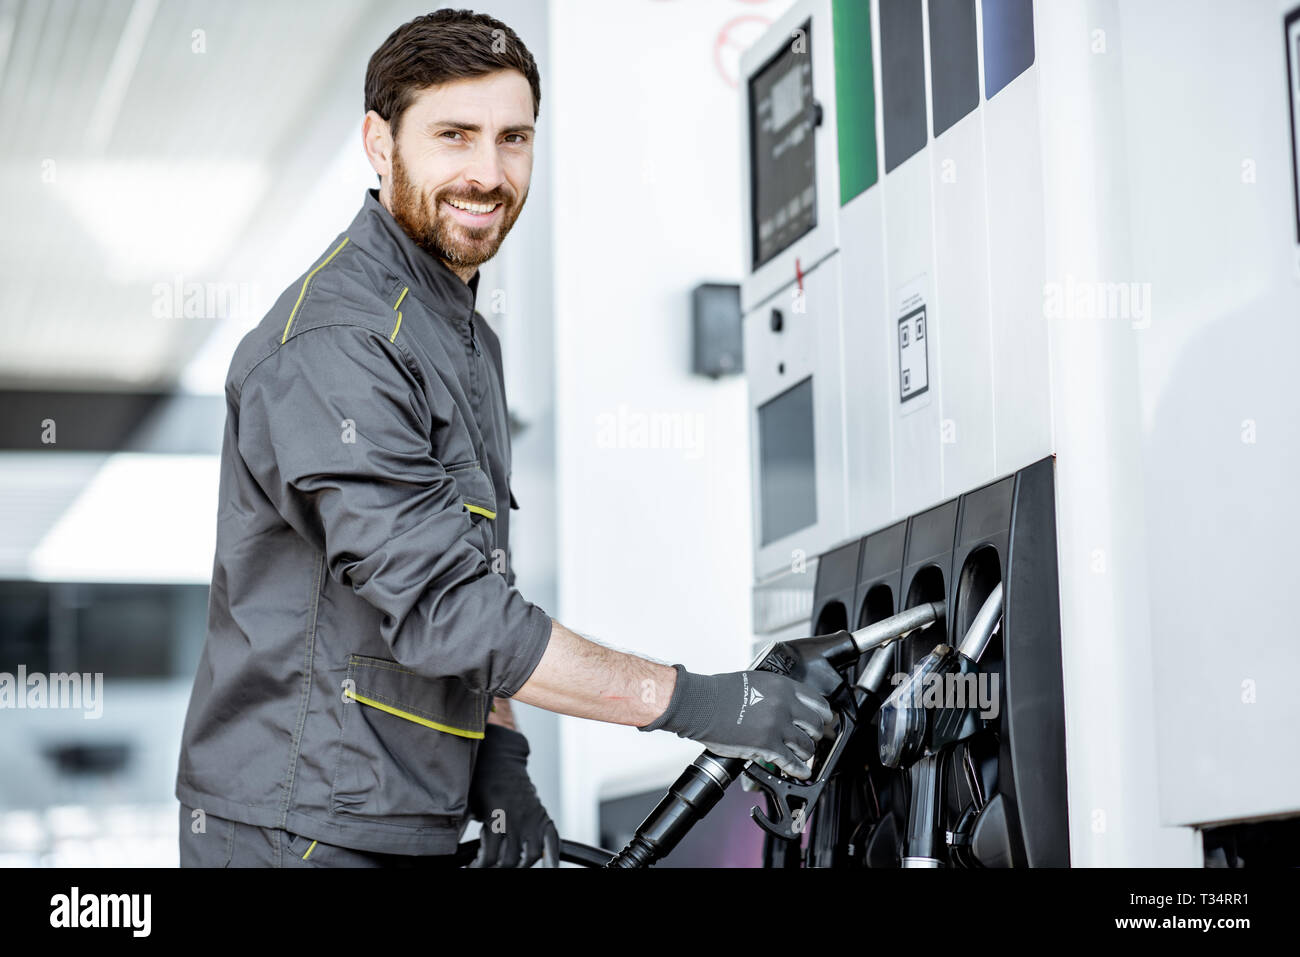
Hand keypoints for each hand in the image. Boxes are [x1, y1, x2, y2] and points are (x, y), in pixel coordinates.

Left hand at [467, 724, 558, 866]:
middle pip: (510, 859)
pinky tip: (551, 866)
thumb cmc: (481, 780)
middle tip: (487, 864)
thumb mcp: (467, 804)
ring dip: (520, 865)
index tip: (473, 866)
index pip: (490, 857)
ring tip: (508, 864)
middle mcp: (517, 819)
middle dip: (496, 867)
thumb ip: (461, 827)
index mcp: (497, 816)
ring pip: (532, 854)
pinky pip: (552, 839)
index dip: (479, 866)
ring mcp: (532, 818)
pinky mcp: (541, 815)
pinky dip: (553, 855)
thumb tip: (448, 847)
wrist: (500, 759)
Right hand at [636, 665, 833, 778]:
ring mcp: (777, 727)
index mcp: (783, 687)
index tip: (821, 719)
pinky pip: (792, 762)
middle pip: (815, 725)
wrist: (701, 704)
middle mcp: (785, 706)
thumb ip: (775, 692)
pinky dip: (799, 769)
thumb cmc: (720, 692)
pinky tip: (801, 771)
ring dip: (805, 752)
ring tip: (802, 755)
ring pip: (806, 746)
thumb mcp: (756, 681)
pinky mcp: (767, 747)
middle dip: (814, 734)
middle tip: (811, 738)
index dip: (821, 714)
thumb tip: (784, 704)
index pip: (817, 702)